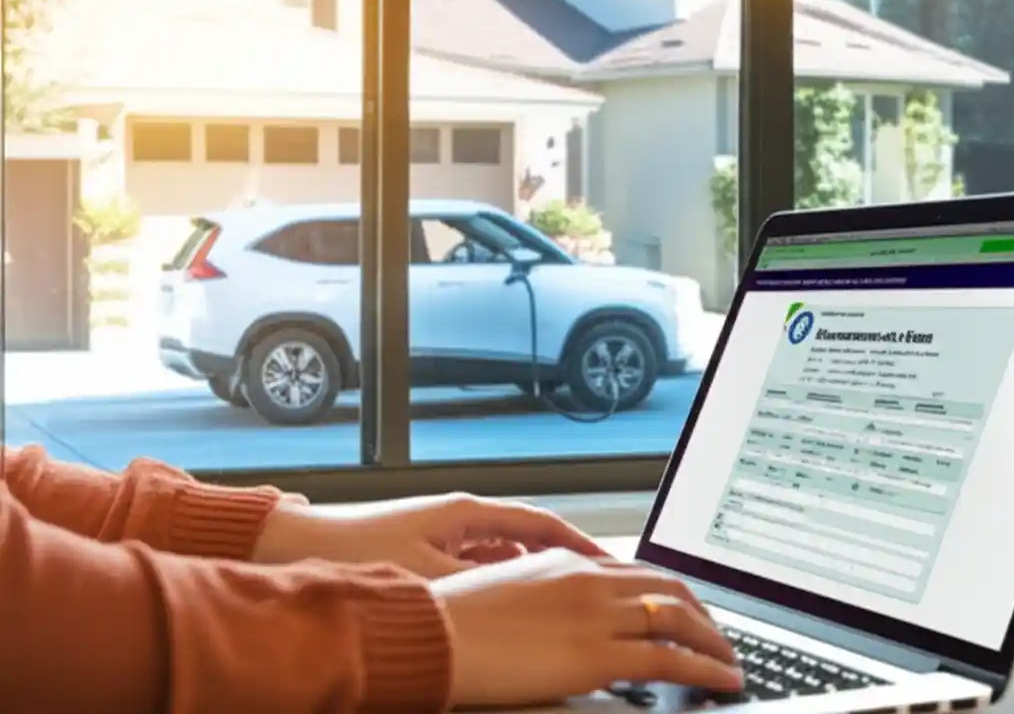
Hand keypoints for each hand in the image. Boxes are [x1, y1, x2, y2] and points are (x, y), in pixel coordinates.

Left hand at [253, 494, 608, 576]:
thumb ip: (481, 586)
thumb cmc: (356, 550)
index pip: (542, 522)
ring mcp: (442, 535)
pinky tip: (502, 610)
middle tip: (589, 592)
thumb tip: (526, 596)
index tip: (609, 564)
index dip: (579, 543)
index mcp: (467, 512)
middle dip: (558, 565)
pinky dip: (495, 585)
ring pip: (501, 556)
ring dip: (526, 577)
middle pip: (525, 539)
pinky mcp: (424, 553)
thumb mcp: (428, 575)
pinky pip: (476, 568)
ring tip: (553, 606)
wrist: (294, 544)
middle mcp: (459, 518)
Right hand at [433, 548, 742, 707]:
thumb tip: (558, 618)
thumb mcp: (505, 593)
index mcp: (568, 561)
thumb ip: (542, 598)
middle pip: (669, 588)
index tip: (689, 609)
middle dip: (703, 614)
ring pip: (679, 619)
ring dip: (713, 642)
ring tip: (728, 662)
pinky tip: (721, 679)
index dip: (672, 591)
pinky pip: (669, 659)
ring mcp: (597, 614)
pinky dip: (705, 668)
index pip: (638, 571)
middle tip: (718, 637)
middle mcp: (590, 579)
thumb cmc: (451, 620)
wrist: (430, 635)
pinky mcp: (597, 653)